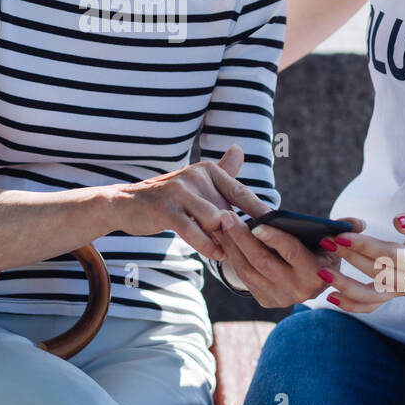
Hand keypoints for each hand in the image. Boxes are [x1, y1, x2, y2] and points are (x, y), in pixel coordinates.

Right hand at [112, 144, 269, 262]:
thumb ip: (221, 171)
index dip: (259, 210)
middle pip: (228, 211)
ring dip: (222, 240)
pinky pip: (195, 232)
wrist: (127, 204)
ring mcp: (179, 192)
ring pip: (214, 221)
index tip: (277, 225)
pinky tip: (215, 255)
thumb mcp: (196, 183)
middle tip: (244, 249)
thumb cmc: (169, 198)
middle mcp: (195, 176)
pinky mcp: (166, 210)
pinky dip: (208, 246)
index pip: (240, 192)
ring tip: (226, 252)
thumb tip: (239, 150)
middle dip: (236, 233)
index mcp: (207, 170)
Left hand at [211, 212, 344, 307]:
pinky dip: (231, 257)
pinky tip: (222, 238)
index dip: (276, 239)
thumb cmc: (320, 251)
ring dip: (231, 246)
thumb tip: (358, 223)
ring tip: (221, 224)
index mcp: (317, 275)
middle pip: (264, 262)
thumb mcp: (333, 243)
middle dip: (242, 238)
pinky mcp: (266, 301)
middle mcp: (299, 291)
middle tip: (227, 216)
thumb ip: (342, 230)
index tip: (258, 224)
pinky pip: (244, 278)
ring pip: (249, 270)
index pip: (293, 254)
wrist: (310, 279)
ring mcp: (280, 298)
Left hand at [330, 208, 404, 298]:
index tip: (341, 236)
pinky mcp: (394, 294)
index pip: (390, 255)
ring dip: (345, 285)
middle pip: (376, 272)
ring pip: (371, 295)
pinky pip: (371, 305)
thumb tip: (398, 222)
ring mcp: (403, 291)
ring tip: (322, 272)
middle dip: (349, 257)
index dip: (365, 246)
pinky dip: (351, 305)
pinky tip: (331, 297)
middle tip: (325, 242)